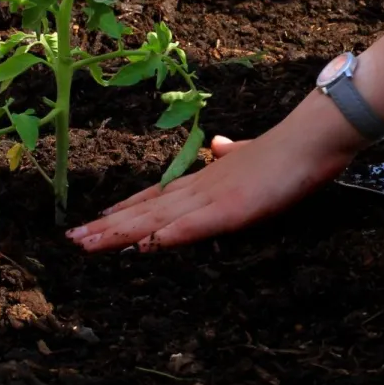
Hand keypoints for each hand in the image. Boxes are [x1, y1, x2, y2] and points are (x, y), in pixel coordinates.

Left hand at [66, 127, 356, 252]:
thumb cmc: (288, 149)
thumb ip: (234, 152)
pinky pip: (194, 226)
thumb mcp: (254, 153)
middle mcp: (201, 187)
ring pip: (158, 219)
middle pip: (147, 210)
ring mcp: (213, 198)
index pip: (157, 196)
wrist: (311, 138)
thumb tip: (220, 145)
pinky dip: (167, 236)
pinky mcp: (232, 209)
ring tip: (88, 242)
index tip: (96, 219)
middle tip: (72, 239)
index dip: (125, 210)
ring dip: (121, 232)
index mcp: (207, 178)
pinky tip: (144, 246)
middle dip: (108, 225)